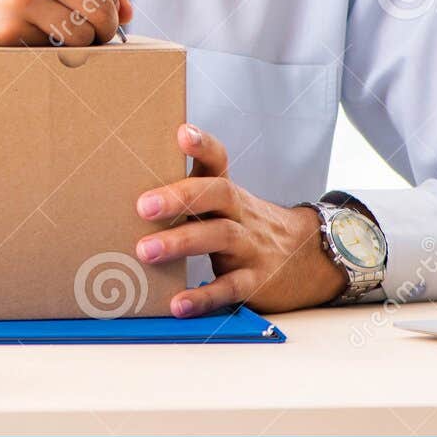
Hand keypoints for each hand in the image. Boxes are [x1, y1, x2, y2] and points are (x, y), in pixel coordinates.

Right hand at [0, 0, 132, 61]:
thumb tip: (127, 10)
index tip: (109, 3)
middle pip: (104, 5)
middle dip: (104, 24)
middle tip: (93, 31)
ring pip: (83, 33)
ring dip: (80, 42)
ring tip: (61, 36)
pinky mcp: (8, 28)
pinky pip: (52, 48)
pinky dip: (48, 49)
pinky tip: (29, 37)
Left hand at [134, 123, 346, 315]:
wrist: (312, 258)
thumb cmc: (249, 228)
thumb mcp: (227, 208)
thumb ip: (190, 200)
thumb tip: (124, 194)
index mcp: (228, 193)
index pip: (218, 160)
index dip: (203, 145)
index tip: (182, 132)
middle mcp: (241, 213)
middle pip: (217, 194)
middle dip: (179, 197)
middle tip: (142, 206)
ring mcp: (251, 246)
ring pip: (220, 236)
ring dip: (181, 243)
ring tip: (145, 251)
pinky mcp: (257, 281)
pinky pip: (230, 287)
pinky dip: (204, 296)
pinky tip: (178, 304)